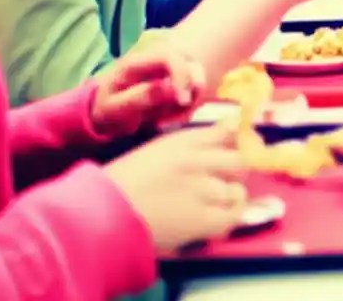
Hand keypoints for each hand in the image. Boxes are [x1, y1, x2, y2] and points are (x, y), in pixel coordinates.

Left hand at [91, 45, 205, 136]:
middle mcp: (156, 59)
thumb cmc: (108, 110)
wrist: (108, 113)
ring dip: (194, 98)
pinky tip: (175, 116)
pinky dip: (192, 104)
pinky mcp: (179, 79)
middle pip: (190, 62)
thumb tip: (169, 87)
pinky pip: (196, 88)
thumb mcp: (115, 108)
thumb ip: (139, 98)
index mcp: (136, 62)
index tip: (183, 101)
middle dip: (193, 88)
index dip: (182, 76)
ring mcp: (169, 67)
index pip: (169, 56)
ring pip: (198, 75)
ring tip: (173, 118)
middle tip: (181, 113)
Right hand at [104, 122, 250, 252]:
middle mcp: (195, 161)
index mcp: (181, 142)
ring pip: (236, 190)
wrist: (103, 214)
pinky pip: (232, 216)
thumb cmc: (125, 182)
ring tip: (210, 203)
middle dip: (235, 170)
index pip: (226, 132)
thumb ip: (194, 139)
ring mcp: (201, 191)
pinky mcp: (201, 219)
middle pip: (239, 160)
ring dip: (229, 197)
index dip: (237, 140)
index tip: (238, 146)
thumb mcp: (157, 150)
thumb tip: (232, 123)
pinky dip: (228, 218)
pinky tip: (216, 217)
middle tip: (224, 180)